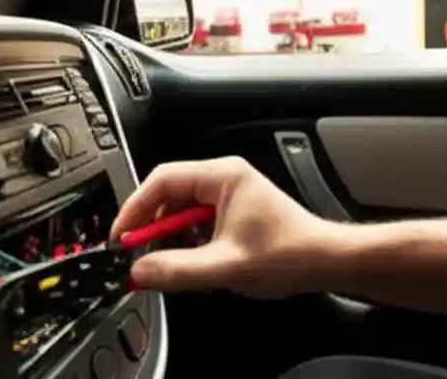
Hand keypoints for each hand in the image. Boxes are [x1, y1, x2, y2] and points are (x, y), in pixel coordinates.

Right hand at [111, 156, 333, 298]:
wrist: (325, 261)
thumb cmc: (291, 253)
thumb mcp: (227, 266)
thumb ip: (178, 269)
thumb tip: (140, 271)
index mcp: (224, 176)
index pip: (162, 180)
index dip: (135, 208)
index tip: (121, 235)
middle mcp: (225, 178)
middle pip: (168, 194)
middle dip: (151, 226)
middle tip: (137, 253)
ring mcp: (229, 195)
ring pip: (181, 210)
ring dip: (169, 237)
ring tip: (169, 262)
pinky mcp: (232, 212)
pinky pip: (196, 222)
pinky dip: (186, 242)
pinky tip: (191, 262)